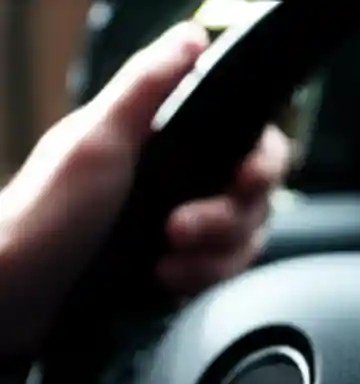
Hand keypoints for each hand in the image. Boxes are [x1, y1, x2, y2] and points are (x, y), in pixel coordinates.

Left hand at [0, 22, 289, 353]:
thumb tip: (192, 36)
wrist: (18, 298)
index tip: (244, 178)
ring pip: (246, 238)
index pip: (253, 140)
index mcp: (168, 140)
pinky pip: (225, 271)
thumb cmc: (46, 214)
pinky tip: (165, 280)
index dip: (262, 161)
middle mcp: (184, 177)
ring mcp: (186, 223)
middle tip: (179, 229)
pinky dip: (201, 278)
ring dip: (212, 256)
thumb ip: (147, 85)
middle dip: (226, 218)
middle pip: (256, 195)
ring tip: (166, 264)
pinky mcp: (184, 265)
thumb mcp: (97, 141)